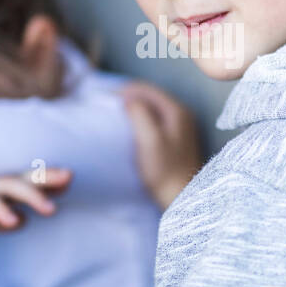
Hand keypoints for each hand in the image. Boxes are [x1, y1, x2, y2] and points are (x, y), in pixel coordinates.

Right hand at [0, 167, 72, 239]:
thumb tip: (22, 221)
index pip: (22, 181)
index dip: (45, 180)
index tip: (69, 182)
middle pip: (19, 176)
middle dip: (45, 176)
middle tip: (70, 177)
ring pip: (4, 185)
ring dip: (29, 194)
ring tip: (50, 208)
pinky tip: (14, 221)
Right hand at [118, 80, 202, 210]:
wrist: (181, 197)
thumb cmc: (164, 170)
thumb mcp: (149, 139)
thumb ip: (139, 113)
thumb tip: (127, 98)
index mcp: (176, 111)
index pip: (146, 89)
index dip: (124, 90)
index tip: (105, 98)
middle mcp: (181, 115)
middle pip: (150, 96)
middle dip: (128, 97)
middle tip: (107, 104)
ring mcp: (180, 127)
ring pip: (152, 108)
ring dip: (134, 108)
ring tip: (115, 114)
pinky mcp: (175, 140)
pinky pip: (155, 120)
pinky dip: (140, 119)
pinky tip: (130, 128)